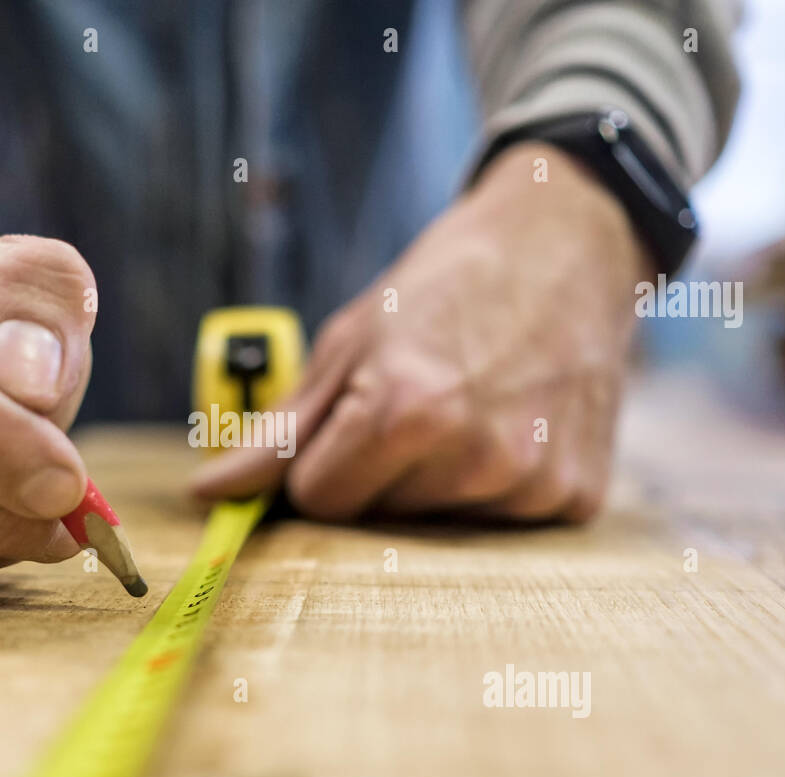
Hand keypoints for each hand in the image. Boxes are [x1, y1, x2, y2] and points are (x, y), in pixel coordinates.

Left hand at [192, 143, 651, 521]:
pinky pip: (501, 522)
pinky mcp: (577, 497)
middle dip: (382, 472)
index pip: (321, 501)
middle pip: (380, 517)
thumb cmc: (445, 286)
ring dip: (438, 480)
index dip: (325, 462)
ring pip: (437, 525)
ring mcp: (533, 481)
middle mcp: (475, 456)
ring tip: (473, 405)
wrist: (567, 243)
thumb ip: (279, 433)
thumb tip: (207, 496)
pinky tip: (515, 424)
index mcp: (405, 411)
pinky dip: (497, 486)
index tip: (354, 418)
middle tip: (422, 400)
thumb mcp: (349, 342)